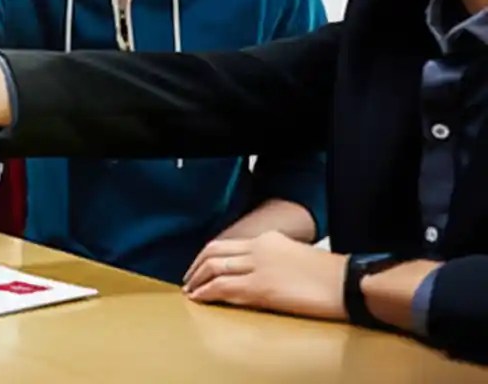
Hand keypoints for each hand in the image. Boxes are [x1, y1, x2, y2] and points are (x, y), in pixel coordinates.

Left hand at [183, 231, 347, 320]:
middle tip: (188, 279)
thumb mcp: (295, 256)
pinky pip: (223, 288)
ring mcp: (258, 267)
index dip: (208, 255)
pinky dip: (206, 292)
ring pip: (215, 269)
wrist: (347, 283)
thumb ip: (273, 259)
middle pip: (215, 253)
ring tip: (190, 291)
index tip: (200, 265)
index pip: (227, 243)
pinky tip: (199, 298)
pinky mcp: (260, 288)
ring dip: (198, 280)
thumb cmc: (330, 275)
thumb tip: (256, 273)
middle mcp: (259, 248)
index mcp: (268, 239)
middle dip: (197, 266)